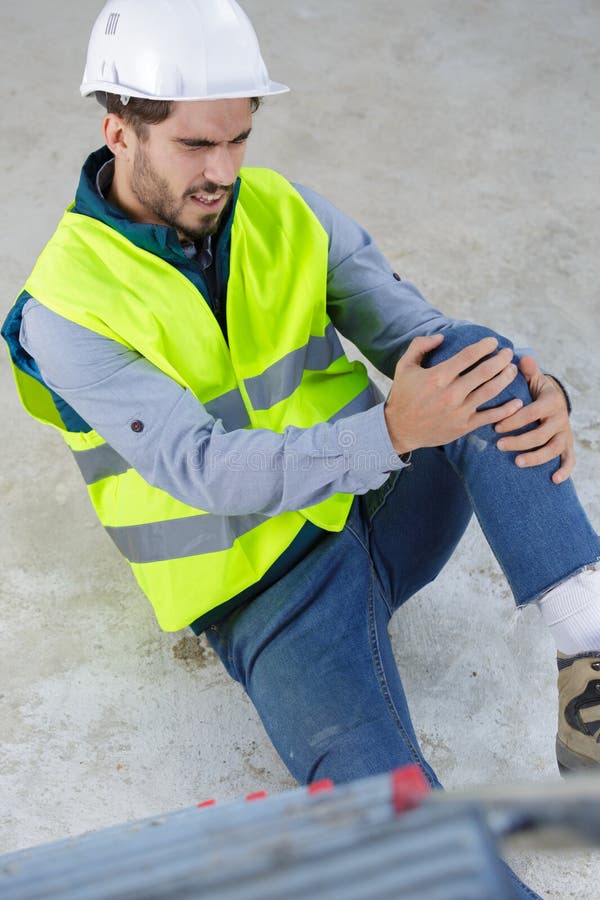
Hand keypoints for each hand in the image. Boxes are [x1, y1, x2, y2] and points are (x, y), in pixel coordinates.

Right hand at [384, 334, 522, 454]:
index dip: (484, 346)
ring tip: (512, 370)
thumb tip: (441, 336)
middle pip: (485, 371)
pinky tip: (517, 402)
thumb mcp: (404, 366)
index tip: (494, 342)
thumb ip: (420, 346)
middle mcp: (451, 393)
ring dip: (506, 378)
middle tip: (509, 353)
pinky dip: (506, 409)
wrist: (398, 429)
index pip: (468, 356)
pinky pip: (490, 417)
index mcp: (437, 376)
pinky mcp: (463, 427)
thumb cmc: (402, 396)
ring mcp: (459, 411)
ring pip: (490, 391)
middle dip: (501, 359)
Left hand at [494, 355, 574, 483]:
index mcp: (551, 401)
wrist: (555, 401)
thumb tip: (524, 358)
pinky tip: (554, 480)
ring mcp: (565, 433)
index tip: (495, 426)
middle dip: (519, 441)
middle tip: (498, 445)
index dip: (514, 420)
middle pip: (541, 434)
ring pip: (553, 449)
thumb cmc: (536, 391)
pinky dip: (565, 470)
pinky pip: (570, 460)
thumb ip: (528, 372)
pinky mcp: (567, 445)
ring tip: (517, 462)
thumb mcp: (534, 380)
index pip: (532, 412)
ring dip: (536, 457)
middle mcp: (560, 418)